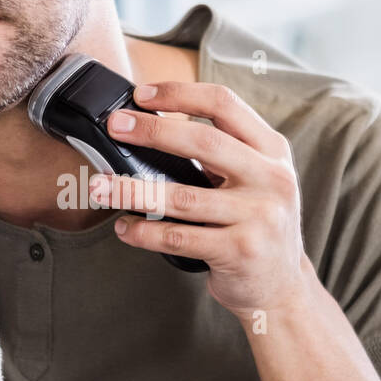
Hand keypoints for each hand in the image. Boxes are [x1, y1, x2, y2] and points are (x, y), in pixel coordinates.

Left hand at [89, 80, 311, 325]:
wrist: (281, 286)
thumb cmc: (257, 225)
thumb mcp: (255, 178)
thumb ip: (222, 151)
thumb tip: (153, 124)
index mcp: (272, 151)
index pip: (225, 104)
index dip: (180, 94)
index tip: (141, 95)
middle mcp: (271, 179)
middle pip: (203, 141)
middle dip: (152, 130)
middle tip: (115, 126)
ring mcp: (258, 216)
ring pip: (182, 196)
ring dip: (132, 190)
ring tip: (99, 186)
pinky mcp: (240, 251)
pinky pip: (179, 238)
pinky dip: (144, 233)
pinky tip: (124, 227)